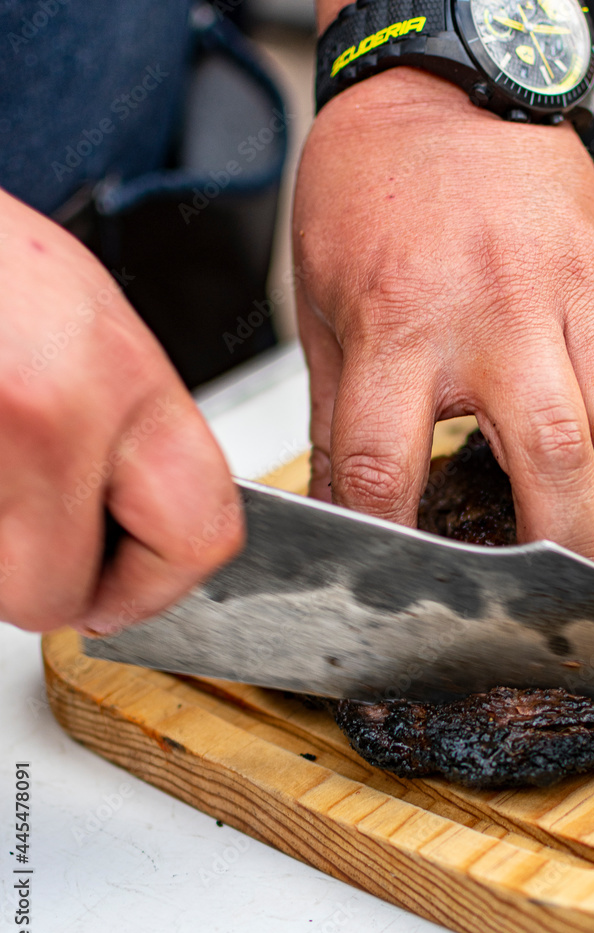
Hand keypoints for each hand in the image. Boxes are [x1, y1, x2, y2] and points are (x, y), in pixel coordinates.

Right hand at [0, 190, 242, 632]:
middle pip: (58, 593)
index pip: (198, 532)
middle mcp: (42, 414)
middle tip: (43, 542)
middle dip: (52, 585)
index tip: (138, 580)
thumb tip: (158, 529)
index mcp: (116, 376)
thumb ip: (138, 434)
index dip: (164, 579)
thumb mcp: (96, 325)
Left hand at [293, 69, 593, 585]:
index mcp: (399, 324)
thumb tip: (347, 518)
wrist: (442, 92)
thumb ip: (341, 422)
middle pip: (550, 463)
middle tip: (564, 613)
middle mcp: (495, 313)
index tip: (407, 595)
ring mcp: (572, 296)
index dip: (395, 549)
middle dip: (565, 557)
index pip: (389, 470)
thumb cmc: (372, 198)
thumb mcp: (327, 311)